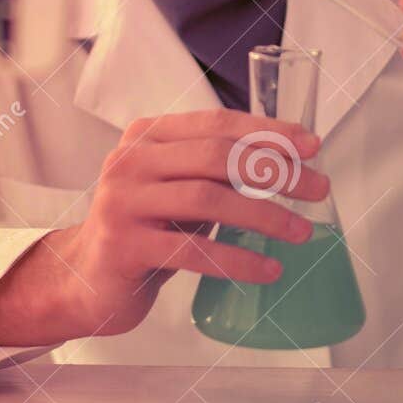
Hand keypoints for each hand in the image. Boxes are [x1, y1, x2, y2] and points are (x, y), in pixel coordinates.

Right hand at [0, 110, 328, 345]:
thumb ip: (217, 169)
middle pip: (216, 156)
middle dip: (276, 171)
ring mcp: (122, 202)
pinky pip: (193, 252)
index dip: (269, 132)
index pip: (217, 124)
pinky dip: (238, 259)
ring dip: (264, 216)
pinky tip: (268, 268)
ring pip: (207, 200)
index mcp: (147, 136)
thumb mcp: (178, 188)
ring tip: (301, 232)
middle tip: (317, 188)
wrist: (84, 279)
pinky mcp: (123, 247)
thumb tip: (291, 162)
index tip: (312, 145)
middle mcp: (130, 161)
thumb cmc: (144, 229)